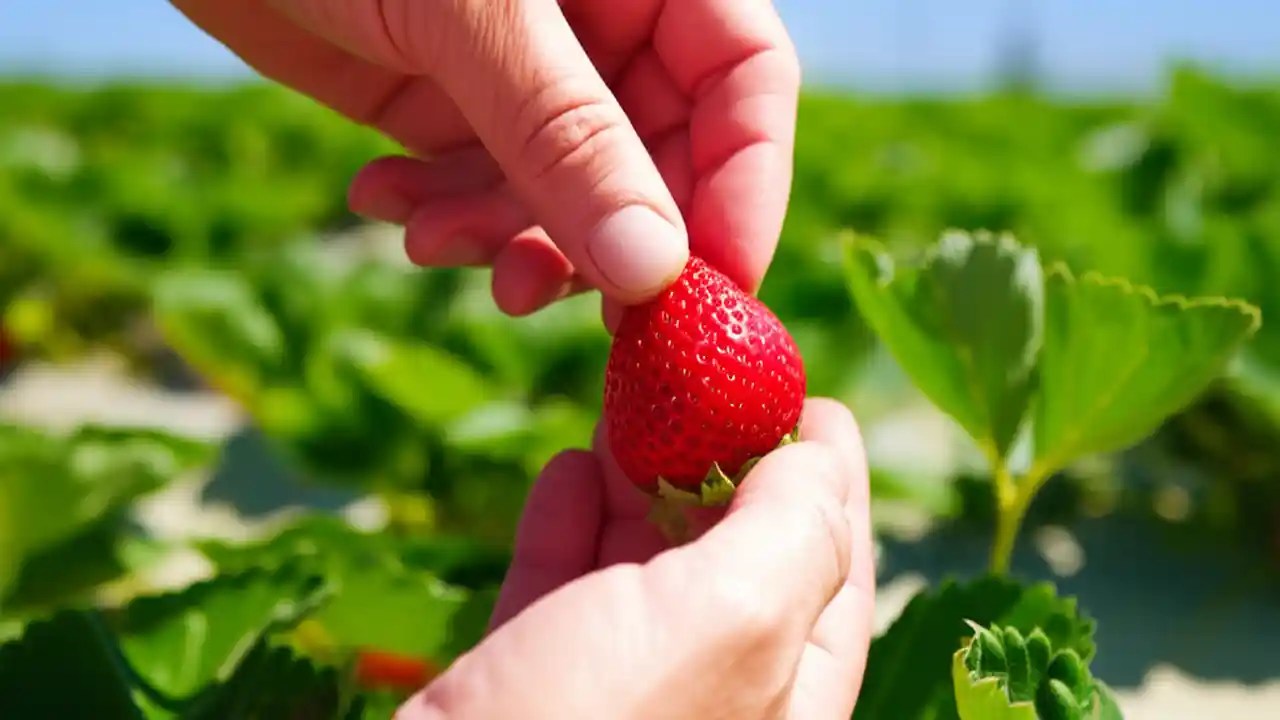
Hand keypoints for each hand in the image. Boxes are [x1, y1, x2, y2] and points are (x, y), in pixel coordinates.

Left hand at [173, 0, 799, 317]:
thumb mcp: (472, 14)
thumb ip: (566, 138)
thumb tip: (653, 274)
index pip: (747, 80)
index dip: (745, 187)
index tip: (715, 288)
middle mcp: (599, 24)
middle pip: (657, 160)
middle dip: (596, 237)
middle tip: (535, 293)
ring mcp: (522, 71)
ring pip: (562, 195)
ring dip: (503, 239)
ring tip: (431, 244)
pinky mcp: (446, 104)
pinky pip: (478, 191)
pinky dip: (436, 217)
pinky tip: (378, 199)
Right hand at [394, 398, 874, 719]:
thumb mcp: (727, 626)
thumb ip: (793, 536)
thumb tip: (820, 457)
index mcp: (785, 698)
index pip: (835, 570)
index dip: (829, 476)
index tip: (813, 397)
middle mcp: (712, 697)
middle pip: (737, 556)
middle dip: (723, 459)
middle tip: (707, 373)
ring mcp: (615, 692)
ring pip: (642, 564)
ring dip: (638, 475)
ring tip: (634, 396)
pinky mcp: (527, 683)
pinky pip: (560, 586)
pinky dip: (565, 520)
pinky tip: (565, 464)